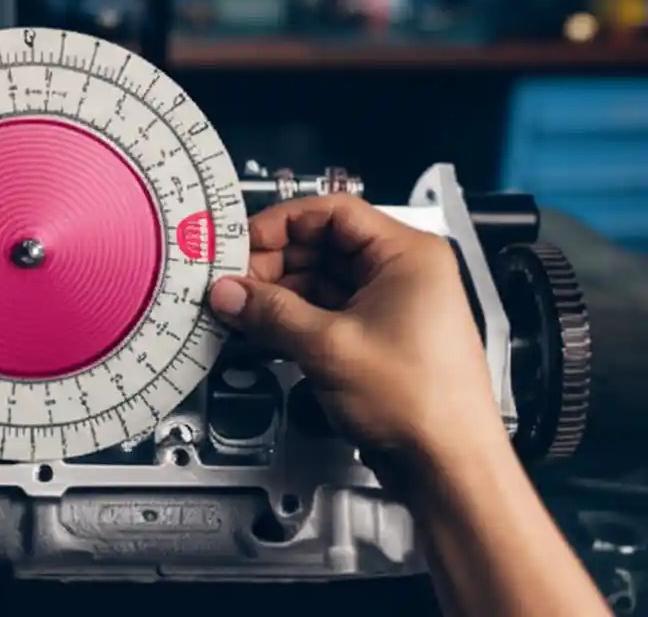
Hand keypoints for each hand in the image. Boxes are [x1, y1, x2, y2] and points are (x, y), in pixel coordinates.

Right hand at [209, 194, 504, 475]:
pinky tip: (261, 329)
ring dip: (278, 294)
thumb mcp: (329, 347)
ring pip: (320, 281)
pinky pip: (326, 312)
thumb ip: (271, 313)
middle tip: (231, 282)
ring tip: (238, 308)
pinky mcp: (376, 338)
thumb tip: (230, 292)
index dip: (281, 223)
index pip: (333, 212)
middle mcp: (402, 274)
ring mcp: (389, 307)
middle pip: (323, 246)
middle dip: (272, 263)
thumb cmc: (421, 403)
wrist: (447, 464)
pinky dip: (292, 318)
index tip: (241, 243)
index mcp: (407, 255)